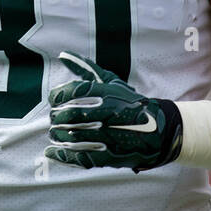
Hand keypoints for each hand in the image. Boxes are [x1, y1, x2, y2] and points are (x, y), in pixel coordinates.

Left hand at [45, 52, 181, 170]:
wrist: (158, 131)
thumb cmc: (129, 103)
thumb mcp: (111, 82)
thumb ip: (85, 68)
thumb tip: (62, 54)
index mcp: (106, 93)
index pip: (69, 92)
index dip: (57, 96)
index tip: (56, 100)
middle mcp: (105, 113)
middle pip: (65, 115)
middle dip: (56, 117)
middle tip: (56, 118)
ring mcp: (106, 136)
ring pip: (68, 136)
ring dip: (57, 134)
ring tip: (57, 133)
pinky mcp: (106, 156)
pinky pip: (75, 156)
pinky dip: (59, 155)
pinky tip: (51, 151)